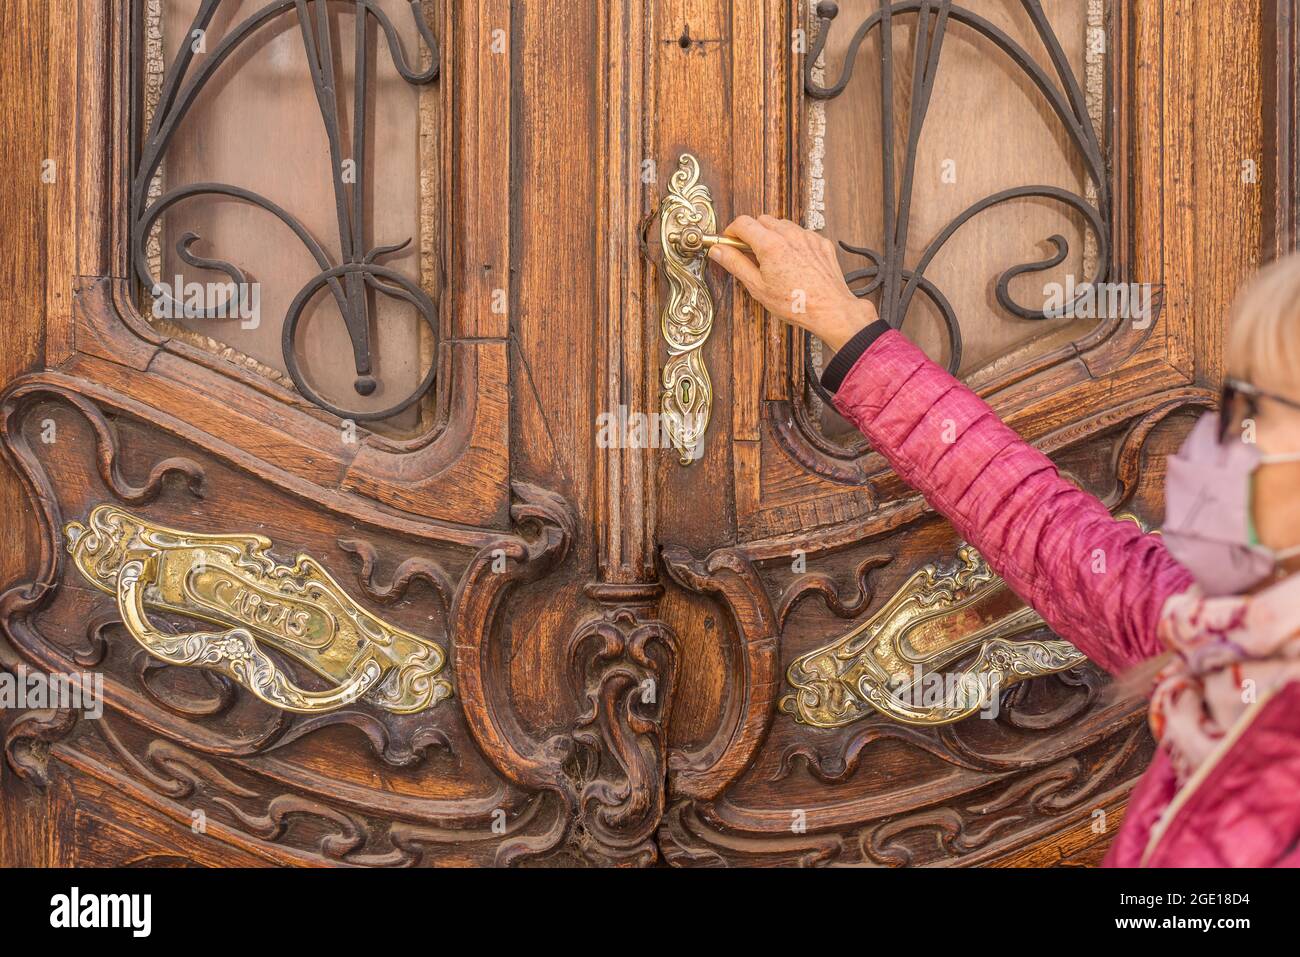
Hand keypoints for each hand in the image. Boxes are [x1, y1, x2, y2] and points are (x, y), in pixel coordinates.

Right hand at [707, 215, 877, 351]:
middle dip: (752, 232)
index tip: (729, 242)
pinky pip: (801, 234)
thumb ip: (735, 264)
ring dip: (772, 235)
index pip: (742, 223)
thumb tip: (718, 251)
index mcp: (770, 244)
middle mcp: (789, 234)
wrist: (830, 310)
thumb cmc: (795, 303)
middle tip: (749, 254)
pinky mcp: (821, 243)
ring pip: (782, 225)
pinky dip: (792, 242)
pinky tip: (792, 262)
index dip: (731, 231)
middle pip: (762, 220)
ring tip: (772, 259)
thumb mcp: (757, 287)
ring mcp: (807, 237)